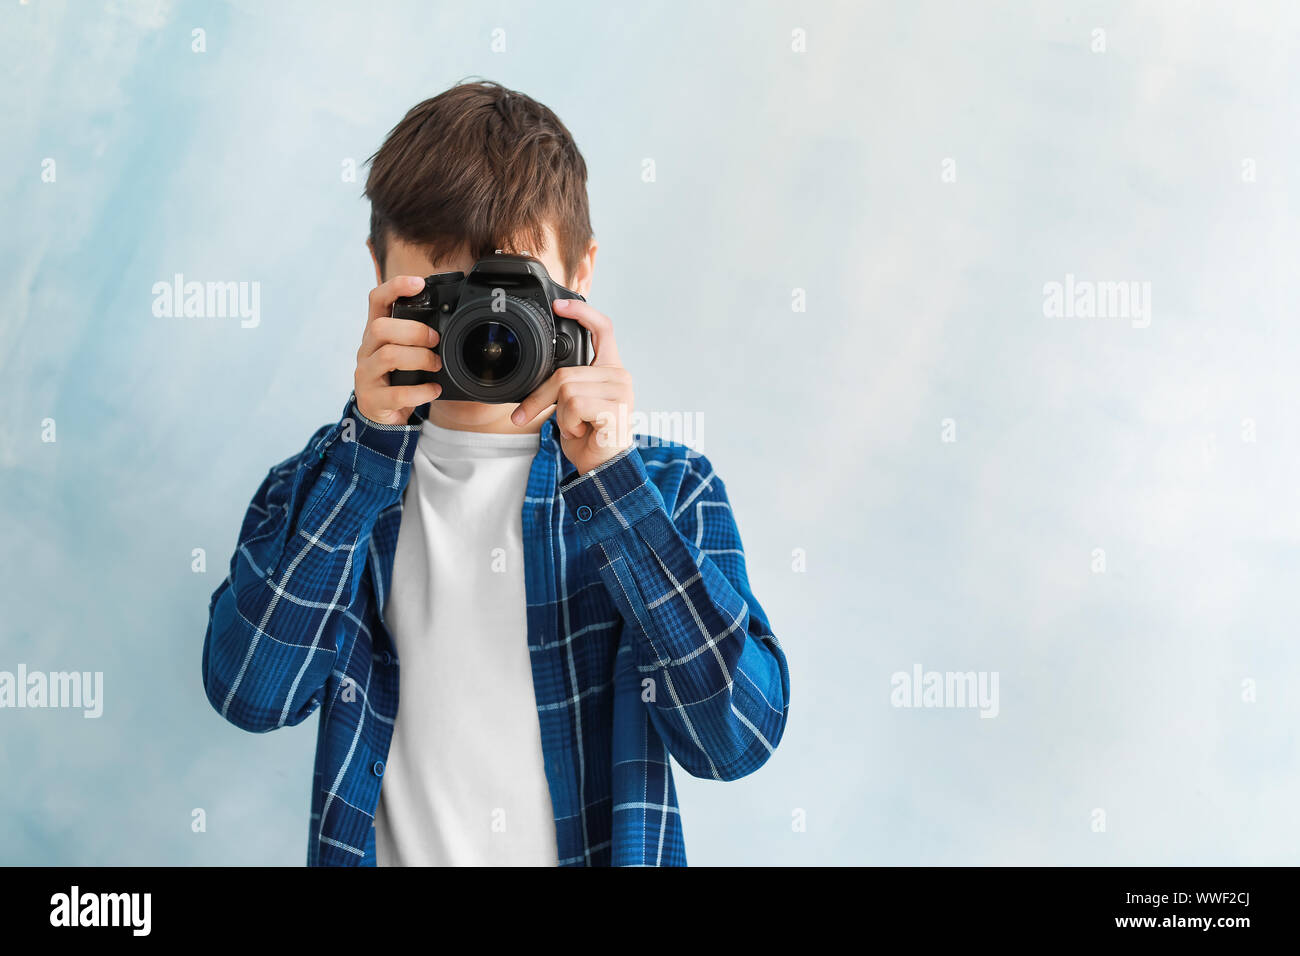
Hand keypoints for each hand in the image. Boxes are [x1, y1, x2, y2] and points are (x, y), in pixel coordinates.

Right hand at [354, 276, 442, 424]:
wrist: (382, 415)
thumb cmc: (398, 378)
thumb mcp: (406, 351)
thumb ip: (419, 336)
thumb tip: (454, 320)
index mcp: (376, 333)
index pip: (376, 300)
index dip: (395, 287)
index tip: (418, 282)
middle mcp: (367, 350)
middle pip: (380, 327)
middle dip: (414, 331)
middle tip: (435, 340)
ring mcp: (366, 374)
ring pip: (388, 356)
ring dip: (420, 359)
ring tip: (436, 365)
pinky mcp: (373, 399)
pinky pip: (396, 393)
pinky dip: (421, 391)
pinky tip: (433, 390)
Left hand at [510, 298, 633, 474]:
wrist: (603, 468)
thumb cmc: (589, 436)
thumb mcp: (573, 403)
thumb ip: (568, 380)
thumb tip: (542, 373)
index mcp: (611, 369)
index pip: (603, 329)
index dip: (581, 312)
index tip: (558, 305)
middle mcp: (620, 377)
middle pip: (565, 372)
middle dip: (543, 397)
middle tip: (544, 417)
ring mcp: (621, 392)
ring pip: (566, 389)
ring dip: (559, 415)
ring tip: (576, 426)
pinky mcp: (615, 409)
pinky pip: (573, 406)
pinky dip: (567, 424)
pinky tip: (581, 431)